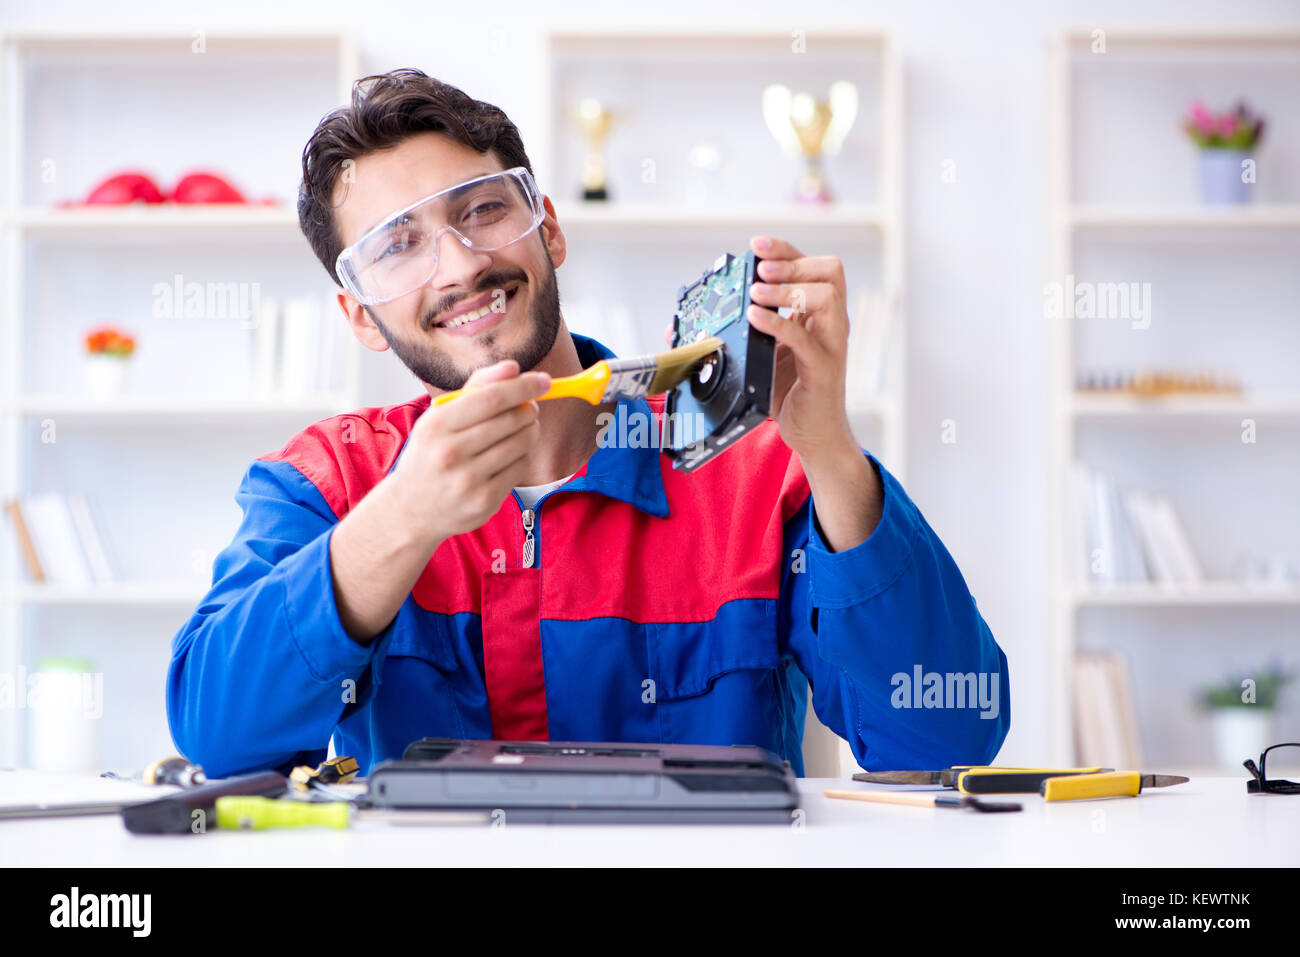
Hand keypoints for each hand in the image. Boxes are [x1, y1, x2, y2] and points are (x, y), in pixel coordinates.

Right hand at [390, 360, 550, 540]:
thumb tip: (513, 367)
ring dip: (530, 431)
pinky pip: (520, 467)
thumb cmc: (430, 454)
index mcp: (436, 425)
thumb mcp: (440, 417)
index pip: (491, 397)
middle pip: (511, 420)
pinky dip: (522, 456)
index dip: (523, 386)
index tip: (543, 381)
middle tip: (530, 407)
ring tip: (521, 429)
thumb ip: (476, 388)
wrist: (411, 510)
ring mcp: (468, 480)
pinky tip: (510, 455)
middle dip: (530, 408)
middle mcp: (450, 453)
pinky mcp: (485, 501)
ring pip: (522, 443)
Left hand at [744, 236, 855, 465]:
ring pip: (828, 297)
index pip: (810, 266)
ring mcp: (831, 345)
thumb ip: (727, 337)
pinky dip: (779, 324)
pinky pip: (806, 340)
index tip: (755, 245)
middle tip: (760, 270)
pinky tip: (755, 319)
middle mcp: (829, 323)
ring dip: (789, 288)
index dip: (785, 250)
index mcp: (815, 314)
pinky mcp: (824, 370)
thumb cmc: (787, 392)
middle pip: (829, 271)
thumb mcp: (755, 356)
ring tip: (757, 294)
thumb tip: (673, 330)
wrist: (812, 434)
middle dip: (791, 263)